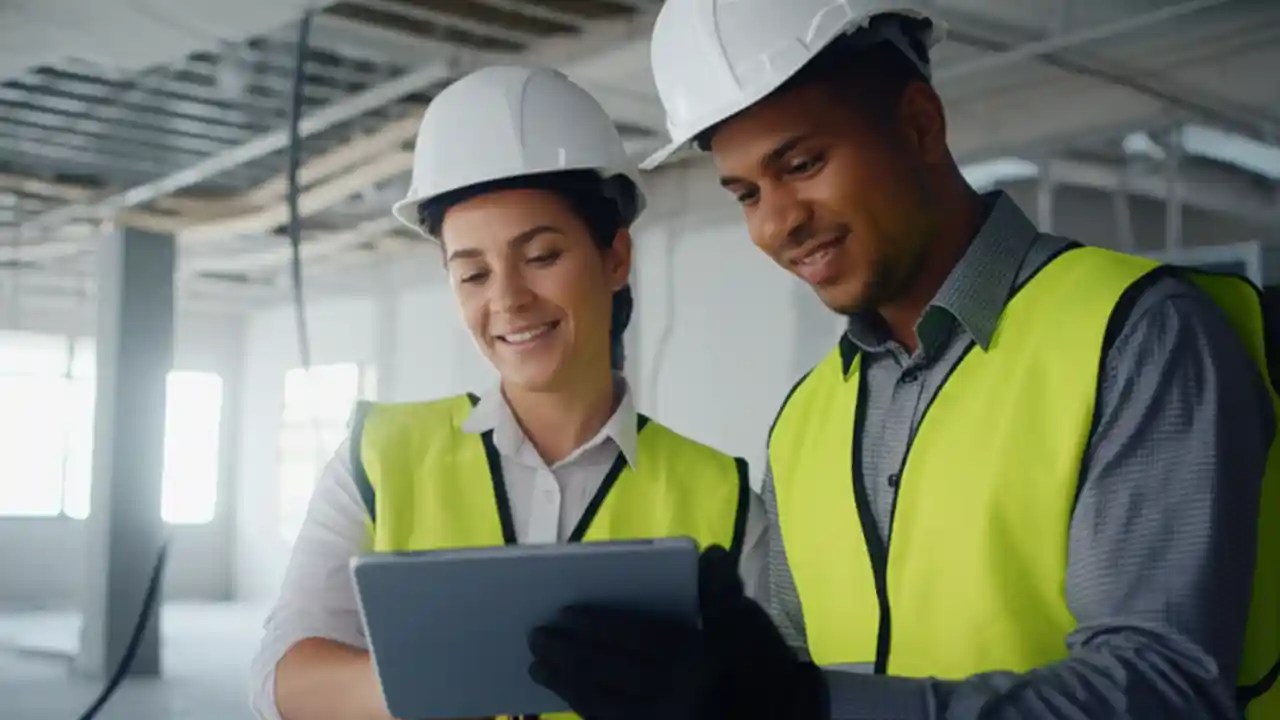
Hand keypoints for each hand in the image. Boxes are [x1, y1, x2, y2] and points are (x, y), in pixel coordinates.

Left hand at [526, 546, 826, 719]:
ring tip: (538, 669)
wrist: (789, 718)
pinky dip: (588, 711)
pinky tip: (569, 699)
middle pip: (611, 673)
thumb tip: (709, 553)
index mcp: (696, 660)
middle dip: (569, 656)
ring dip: (567, 686)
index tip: (563, 614)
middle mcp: (675, 696)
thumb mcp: (748, 624)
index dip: (596, 626)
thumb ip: (721, 590)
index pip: (635, 639)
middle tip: (535, 639)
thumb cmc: (767, 667)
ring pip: (605, 705)